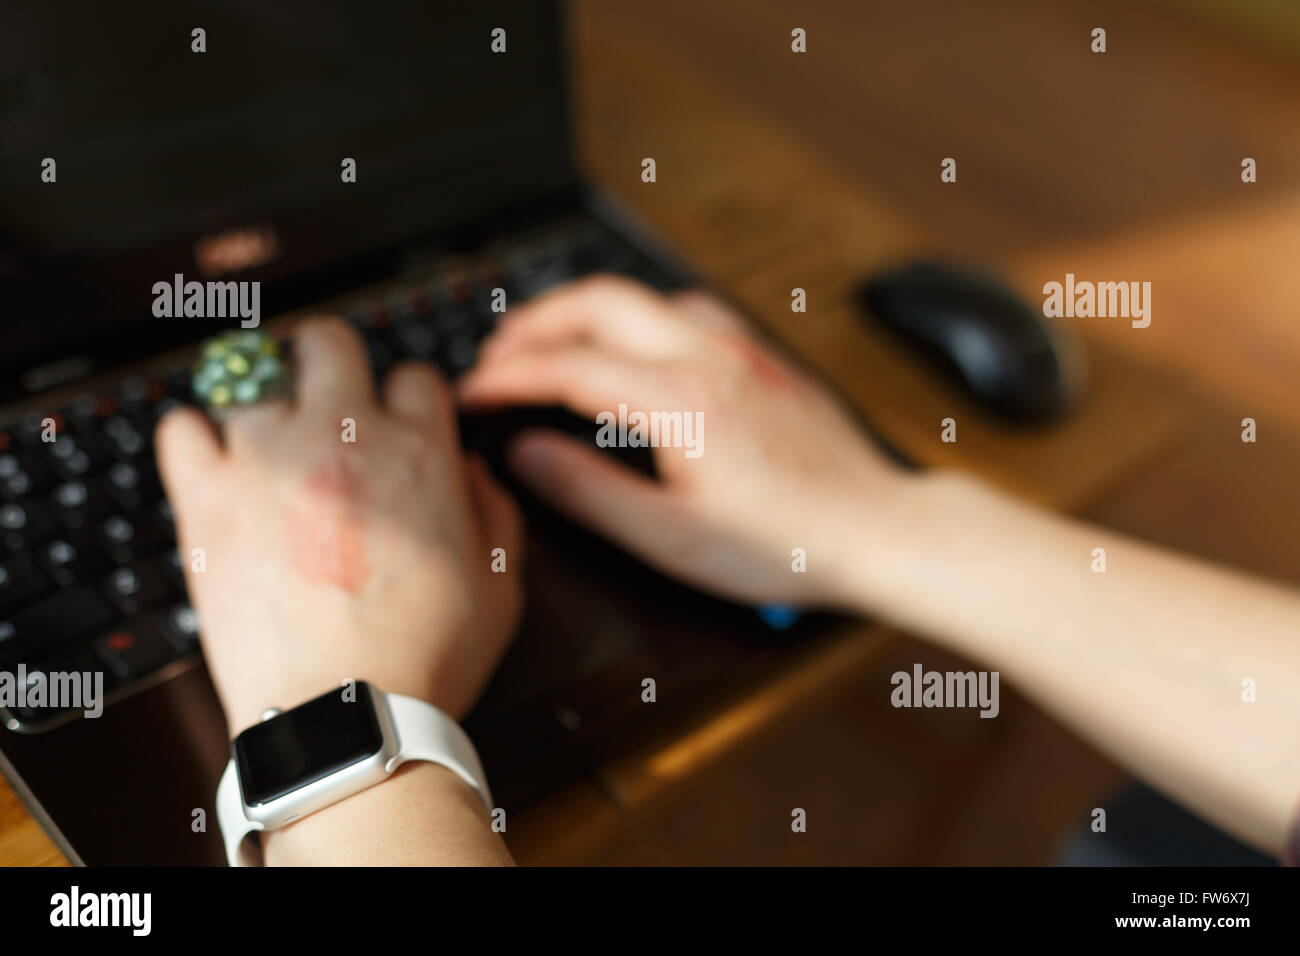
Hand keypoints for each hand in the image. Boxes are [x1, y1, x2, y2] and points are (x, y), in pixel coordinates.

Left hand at [155, 318, 521, 732]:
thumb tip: (472, 470)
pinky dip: (195, 437)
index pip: (414, 374)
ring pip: (251, 375)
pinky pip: (181, 427)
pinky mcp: (210, 497)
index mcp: (420, 450)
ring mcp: (270, 458)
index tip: (399, 428)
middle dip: (332, 363)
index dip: (408, 401)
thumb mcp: (504, 583)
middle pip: (328, 341)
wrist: (347, 711)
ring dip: (264, 404)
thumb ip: (494, 508)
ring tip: (269, 446)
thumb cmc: (427, 655)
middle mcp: (344, 435)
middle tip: (327, 403)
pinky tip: (213, 463)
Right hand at [458, 275, 919, 611]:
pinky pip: (684, 309)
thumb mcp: (671, 539)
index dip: (508, 377)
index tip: (474, 394)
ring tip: (551, 345)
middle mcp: (709, 356)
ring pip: (642, 296)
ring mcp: (740, 348)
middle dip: (534, 320)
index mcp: (679, 400)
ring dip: (585, 311)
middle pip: (598, 300)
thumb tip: (528, 454)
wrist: (876, 530)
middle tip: (497, 356)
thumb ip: (588, 492)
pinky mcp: (761, 356)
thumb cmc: (785, 543)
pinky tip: (632, 347)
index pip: (567, 365)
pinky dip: (636, 317)